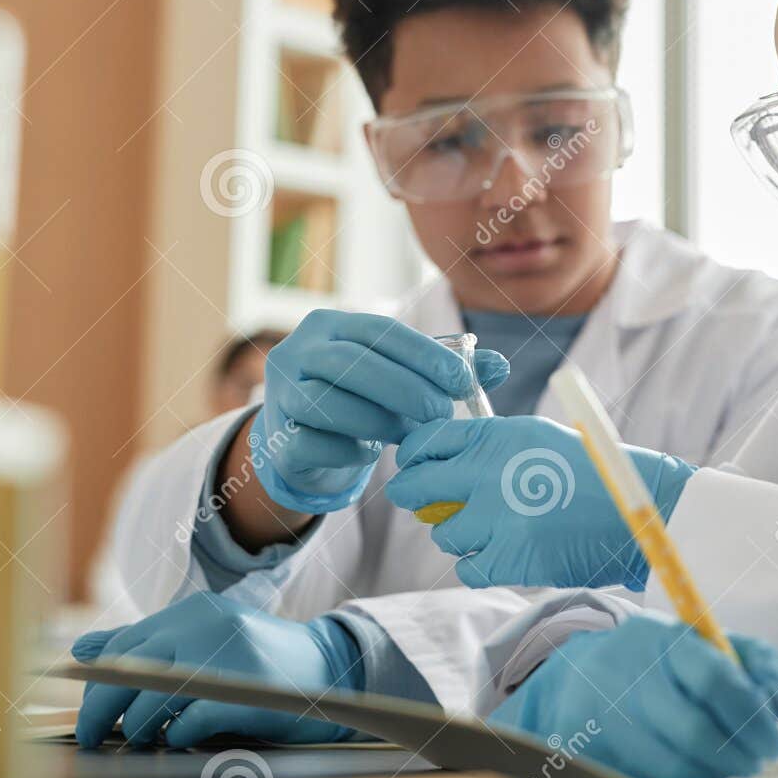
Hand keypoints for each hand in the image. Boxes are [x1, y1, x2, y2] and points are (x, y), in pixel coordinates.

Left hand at [71, 593, 364, 748]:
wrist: (334, 669)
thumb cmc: (259, 659)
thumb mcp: (205, 636)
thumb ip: (147, 643)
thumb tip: (79, 652)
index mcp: (194, 611)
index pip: (121, 648)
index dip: (95, 686)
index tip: (90, 715)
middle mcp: (207, 628)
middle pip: (125, 674)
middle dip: (101, 712)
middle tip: (92, 738)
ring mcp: (228, 660)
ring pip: (150, 702)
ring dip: (139, 728)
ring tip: (146, 738)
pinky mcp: (245, 696)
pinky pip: (187, 723)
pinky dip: (177, 736)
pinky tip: (182, 738)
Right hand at [252, 309, 508, 512]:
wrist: (304, 441)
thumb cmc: (361, 399)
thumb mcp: (401, 378)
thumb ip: (446, 369)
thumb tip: (501, 365)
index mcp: (329, 326)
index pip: (379, 331)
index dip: (424, 354)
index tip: (462, 380)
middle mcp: (296, 352)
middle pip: (350, 364)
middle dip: (404, 389)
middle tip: (442, 412)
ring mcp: (278, 395)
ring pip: (326, 403)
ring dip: (378, 420)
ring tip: (410, 434)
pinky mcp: (276, 438)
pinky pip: (312, 442)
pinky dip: (348, 449)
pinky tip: (368, 452)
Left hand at [383, 415, 695, 589]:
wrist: (637, 510)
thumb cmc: (589, 471)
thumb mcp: (535, 437)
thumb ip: (486, 444)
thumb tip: (435, 462)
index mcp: (496, 436)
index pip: (424, 442)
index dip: (415, 457)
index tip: (419, 467)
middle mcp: (489, 473)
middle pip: (415, 487)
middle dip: (416, 496)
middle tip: (428, 502)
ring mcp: (496, 518)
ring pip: (443, 533)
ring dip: (462, 535)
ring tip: (495, 529)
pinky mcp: (508, 558)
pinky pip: (467, 569)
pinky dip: (483, 565)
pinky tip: (508, 552)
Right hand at [489, 618, 777, 777]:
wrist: (584, 675)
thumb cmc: (665, 659)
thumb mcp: (709, 639)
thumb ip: (757, 661)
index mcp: (663, 639)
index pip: (715, 680)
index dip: (751, 715)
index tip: (773, 736)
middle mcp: (629, 676)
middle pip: (694, 732)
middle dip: (738, 754)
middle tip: (758, 760)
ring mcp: (606, 718)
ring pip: (675, 766)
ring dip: (716, 774)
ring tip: (732, 764)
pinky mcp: (595, 753)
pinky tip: (700, 770)